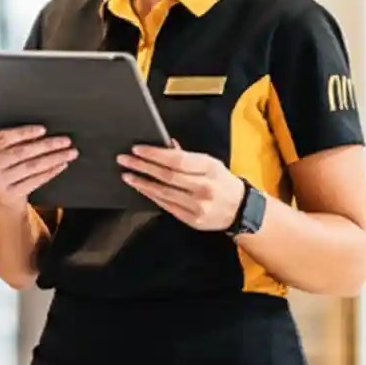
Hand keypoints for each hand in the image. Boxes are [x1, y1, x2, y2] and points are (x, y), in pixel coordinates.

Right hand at [0, 125, 77, 211]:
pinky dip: (51, 172)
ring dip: (53, 158)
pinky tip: (61, 165)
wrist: (0, 197)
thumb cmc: (2, 166)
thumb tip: (42, 132)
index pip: (4, 138)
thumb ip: (12, 141)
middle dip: (46, 145)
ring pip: (31, 167)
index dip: (24, 133)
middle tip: (64, 141)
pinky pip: (35, 180)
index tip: (43, 130)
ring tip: (69, 152)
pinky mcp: (12, 194)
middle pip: (21, 152)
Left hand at [117, 141, 244, 231]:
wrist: (240, 210)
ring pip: (164, 193)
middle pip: (167, 175)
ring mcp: (198, 205)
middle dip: (142, 166)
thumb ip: (188, 156)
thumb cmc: (222, 182)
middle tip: (124, 159)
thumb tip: (166, 145)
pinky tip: (141, 189)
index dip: (155, 154)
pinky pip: (167, 206)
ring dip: (142, 183)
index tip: (137, 149)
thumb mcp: (210, 164)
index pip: (177, 159)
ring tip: (127, 175)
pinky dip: (152, 196)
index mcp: (210, 168)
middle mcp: (204, 187)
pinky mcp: (192, 219)